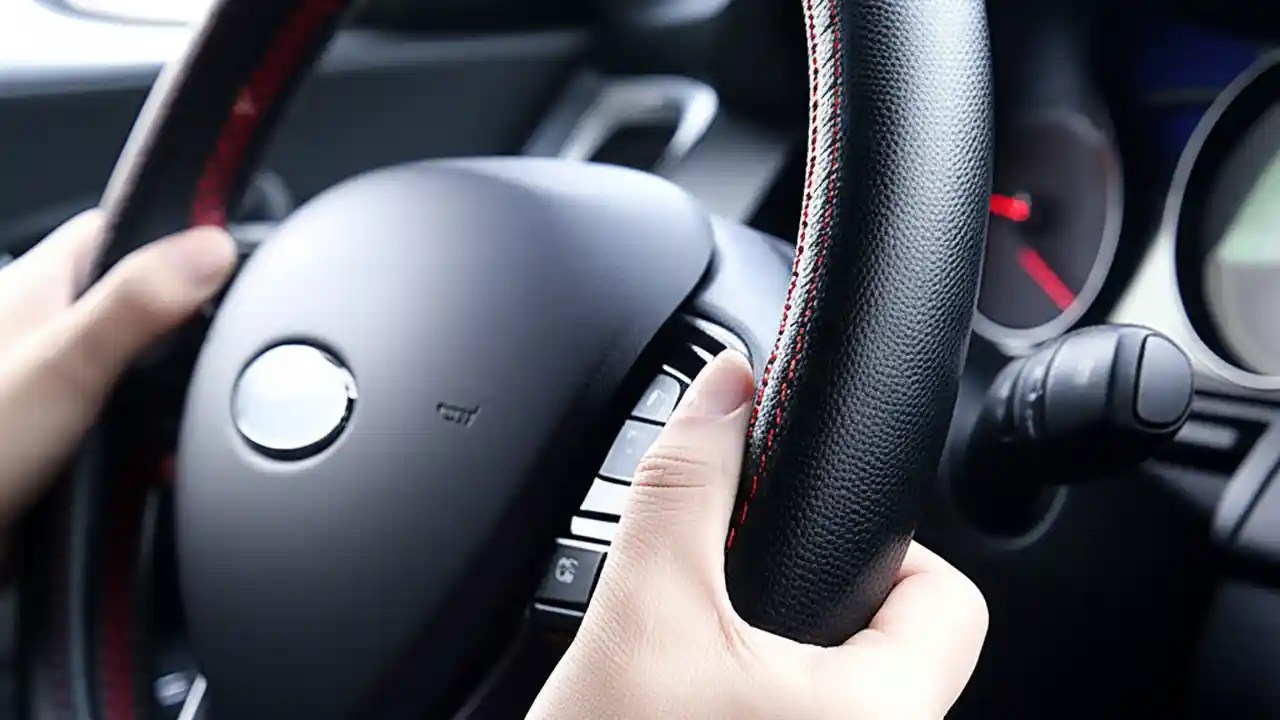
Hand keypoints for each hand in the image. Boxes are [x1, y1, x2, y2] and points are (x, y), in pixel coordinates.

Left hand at [0, 212, 236, 534]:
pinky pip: (125, 423)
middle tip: (219, 354)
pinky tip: (159, 459)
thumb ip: (137, 304)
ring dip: (170, 395)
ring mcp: (50, 385)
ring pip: (137, 368)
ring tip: (192, 415)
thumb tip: (210, 247)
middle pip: (140, 302)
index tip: (227, 266)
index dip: (177, 240)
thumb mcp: (64, 367)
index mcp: (37, 286)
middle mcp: (43, 329)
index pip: (121, 231)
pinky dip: (151, 439)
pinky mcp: (58, 438)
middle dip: (185, 334)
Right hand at [529, 351, 987, 718]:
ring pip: (844, 702)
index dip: (877, 553)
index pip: (948, 598)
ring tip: (698, 677)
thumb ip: (687, 487)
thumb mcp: (642, 613)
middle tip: (728, 621)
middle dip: (810, 617)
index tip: (799, 550)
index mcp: (884, 717)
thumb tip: (726, 386)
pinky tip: (693, 716)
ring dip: (779, 669)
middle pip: (893, 651)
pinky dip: (762, 712)